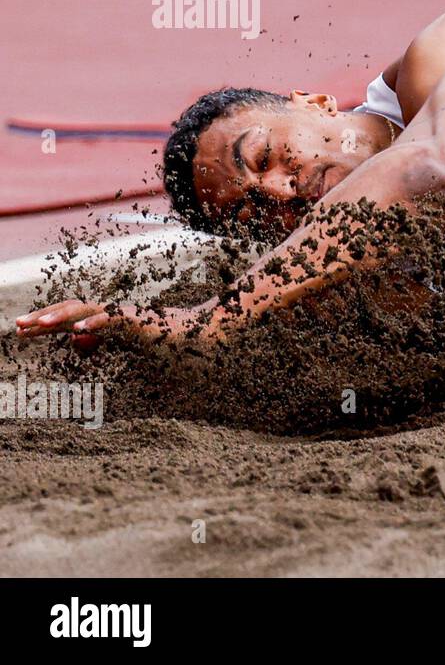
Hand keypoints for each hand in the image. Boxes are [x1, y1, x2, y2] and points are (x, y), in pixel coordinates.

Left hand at [15, 300, 200, 353]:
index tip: (21, 330)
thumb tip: (87, 349)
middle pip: (71, 310)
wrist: (206, 336)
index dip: (45, 323)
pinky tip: (77, 331)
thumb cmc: (175, 347)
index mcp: (110, 322)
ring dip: (61, 317)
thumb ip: (112, 350)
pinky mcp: (140, 319)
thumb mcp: (134, 354)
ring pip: (87, 310)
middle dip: (43, 318)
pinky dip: (95, 323)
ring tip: (37, 326)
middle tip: (16, 327)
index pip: (71, 319)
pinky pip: (113, 319)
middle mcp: (115, 314)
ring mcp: (127, 315)